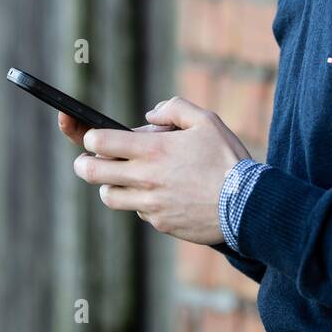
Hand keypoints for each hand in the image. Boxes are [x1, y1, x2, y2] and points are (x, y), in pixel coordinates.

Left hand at [64, 97, 252, 244]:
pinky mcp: (160, 223)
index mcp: (153, 149)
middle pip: (92, 172)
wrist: (248, 204)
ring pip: (109, 196)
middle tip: (86, 160)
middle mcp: (145, 178)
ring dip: (110, 185)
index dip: (89, 136)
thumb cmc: (227, 159)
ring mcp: (150, 204)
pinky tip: (159, 193)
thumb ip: (174, 108)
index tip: (93, 136)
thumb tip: (150, 114)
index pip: (100, 141)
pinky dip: (140, 202)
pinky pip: (138, 211)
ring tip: (123, 177)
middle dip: (83, 163)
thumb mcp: (206, 120)